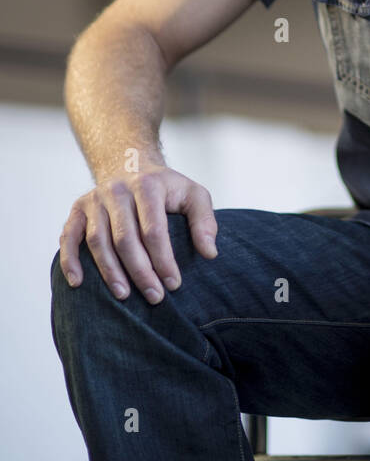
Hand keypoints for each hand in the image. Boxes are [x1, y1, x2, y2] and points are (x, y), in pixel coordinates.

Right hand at [58, 167, 218, 302]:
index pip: (154, 230)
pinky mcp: (78, 209)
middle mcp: (117, 190)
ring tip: (124, 296)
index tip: (174, 284)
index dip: (163, 260)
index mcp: (148, 185)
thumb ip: (205, 221)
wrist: (130, 163)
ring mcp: (94, 199)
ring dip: (110, 272)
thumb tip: (209, 253)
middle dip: (140, 272)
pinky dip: (70, 260)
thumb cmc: (166, 188)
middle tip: (154, 297)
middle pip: (125, 239)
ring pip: (98, 241)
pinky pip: (68, 237)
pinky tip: (78, 283)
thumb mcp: (193, 194)